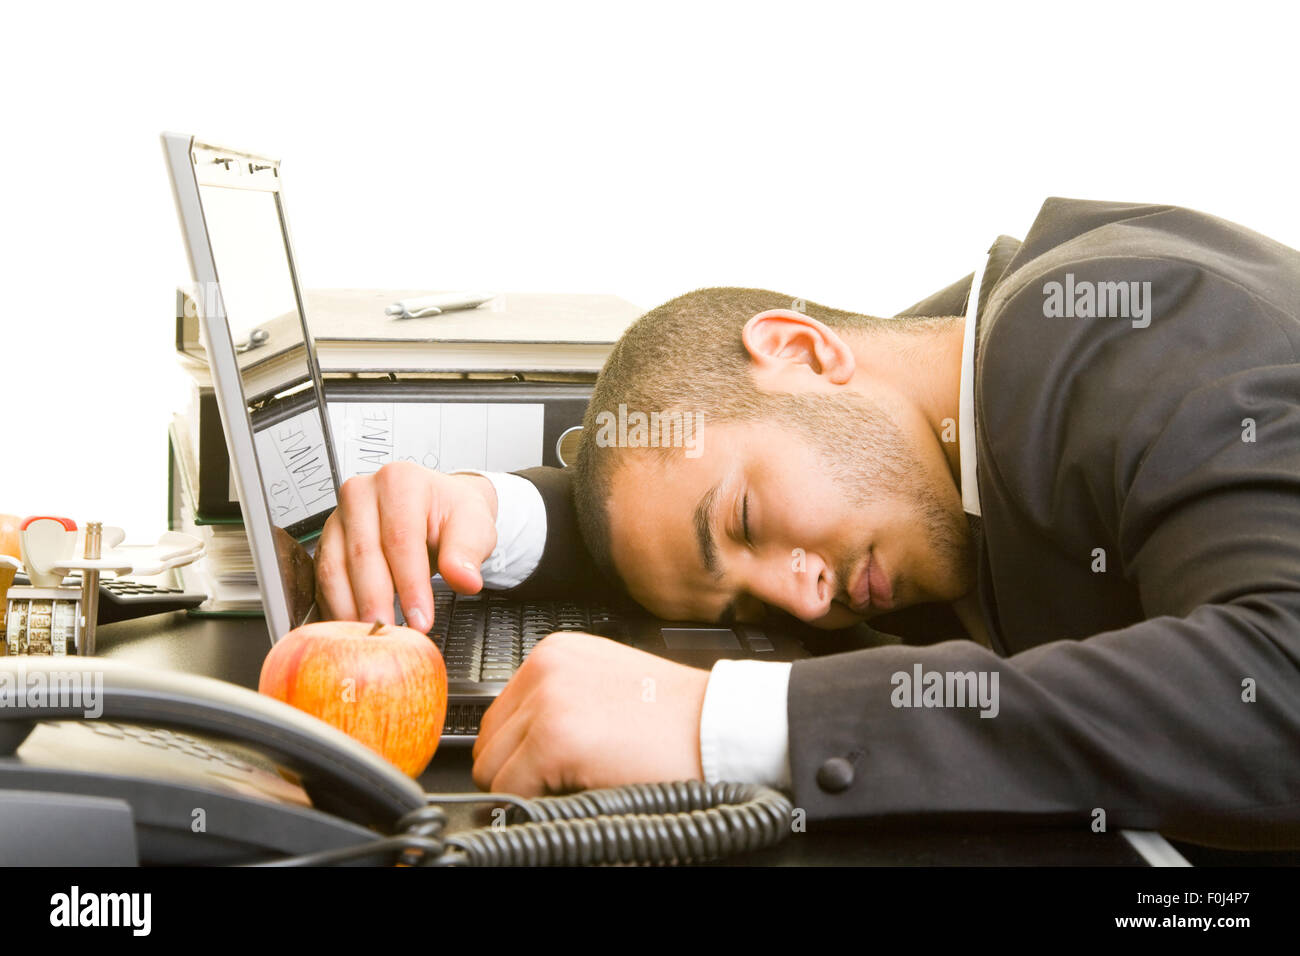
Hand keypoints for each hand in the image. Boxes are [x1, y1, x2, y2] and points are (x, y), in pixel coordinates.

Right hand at [315, 463, 497, 631]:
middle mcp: (361, 493)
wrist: (436, 506)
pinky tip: (351, 627)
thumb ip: (467, 553)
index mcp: (400, 481)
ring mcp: (339, 516)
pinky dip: (336, 606)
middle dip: (376, 601)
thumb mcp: (473, 525)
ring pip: (334, 568)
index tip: (420, 619)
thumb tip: (465, 580)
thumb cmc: (451, 513)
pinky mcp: (327, 540)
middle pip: (363, 554)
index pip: (401, 539)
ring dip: (349, 608)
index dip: (410, 584)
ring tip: (369, 636)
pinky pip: (323, 578)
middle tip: (389, 633)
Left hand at [471, 632, 710, 795]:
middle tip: (571, 778)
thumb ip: (555, 704)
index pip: (498, 716)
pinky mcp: (555, 738)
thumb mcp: (603, 688)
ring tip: (581, 780)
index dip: (521, 752)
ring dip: (529, 787)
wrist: (723, 726)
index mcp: (554, 652)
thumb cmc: (676, 718)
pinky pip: (510, 790)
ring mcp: (547, 700)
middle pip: (489, 742)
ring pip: (491, 769)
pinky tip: (583, 788)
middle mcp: (545, 667)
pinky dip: (538, 804)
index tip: (552, 765)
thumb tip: (513, 749)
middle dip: (520, 771)